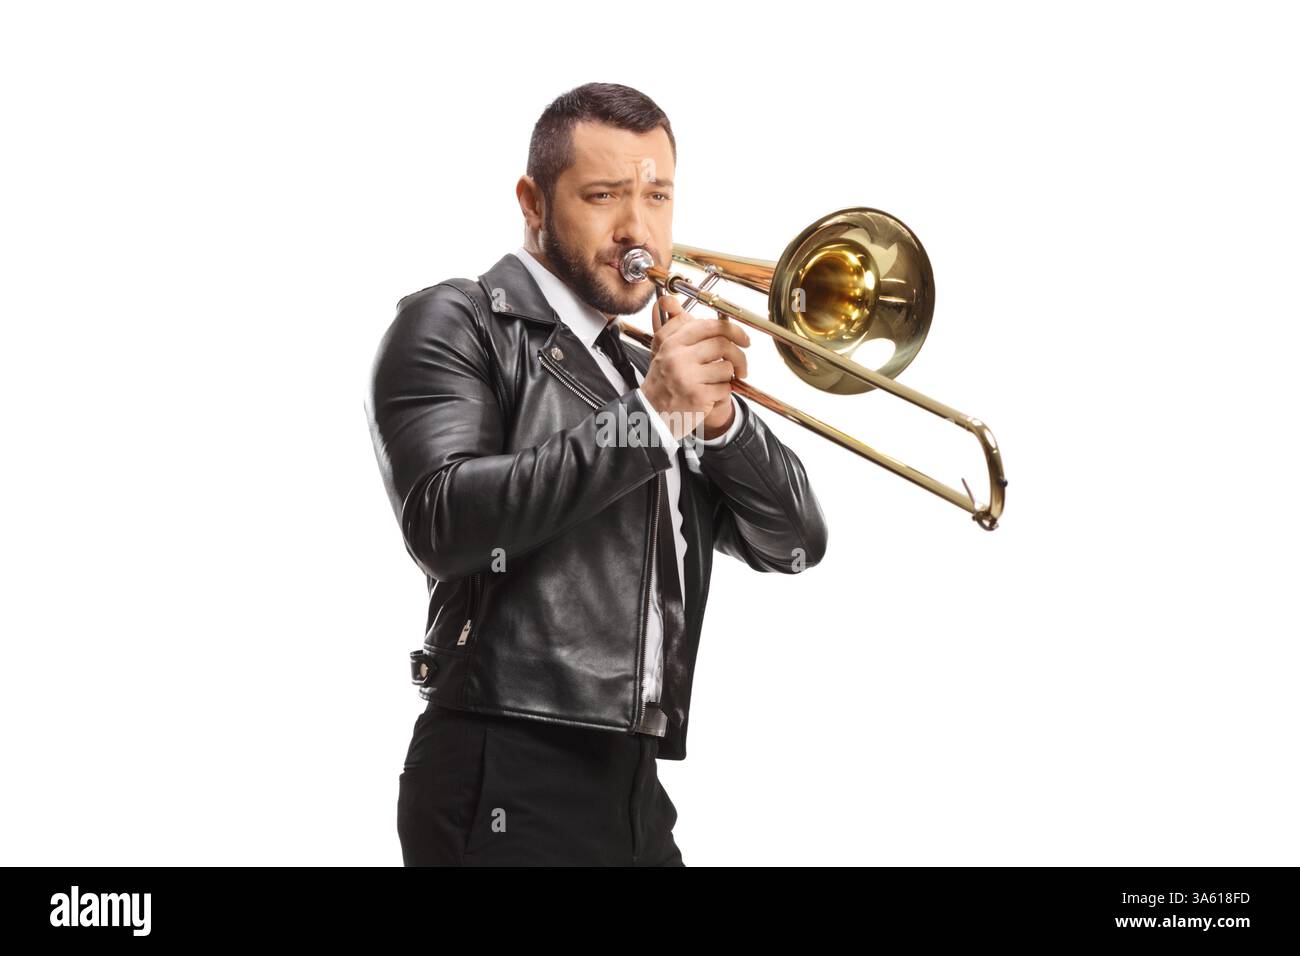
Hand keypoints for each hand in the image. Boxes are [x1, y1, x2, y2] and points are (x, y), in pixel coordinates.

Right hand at [639, 291, 749, 440]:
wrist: (650, 415)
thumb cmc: (661, 382)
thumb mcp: (662, 350)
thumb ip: (672, 326)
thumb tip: (669, 300)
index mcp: (671, 343)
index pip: (709, 326)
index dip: (733, 330)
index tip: (743, 339)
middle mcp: (677, 357)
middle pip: (723, 344)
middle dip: (739, 355)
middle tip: (743, 364)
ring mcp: (687, 377)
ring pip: (726, 367)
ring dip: (728, 377)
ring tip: (718, 382)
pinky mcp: (698, 396)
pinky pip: (725, 388)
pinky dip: (723, 393)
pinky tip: (711, 395)